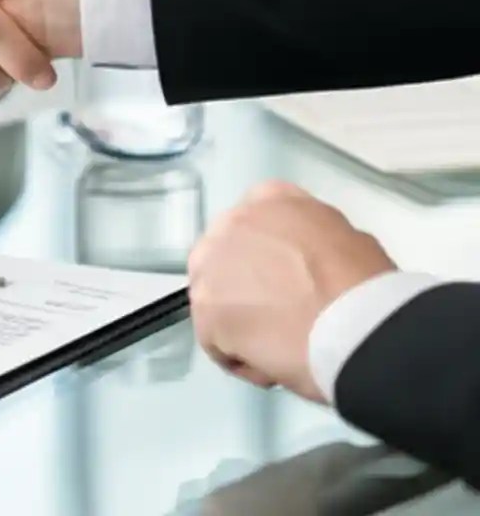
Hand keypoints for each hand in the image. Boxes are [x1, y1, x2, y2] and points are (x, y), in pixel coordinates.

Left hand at [188, 182, 396, 402]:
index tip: (286, 281)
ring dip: (241, 325)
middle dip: (243, 288)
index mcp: (268, 200)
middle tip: (279, 315)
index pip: (253, 228)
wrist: (354, 319)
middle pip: (224, 262)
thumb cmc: (361, 281)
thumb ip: (308, 239)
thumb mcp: (343, 236)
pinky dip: (241, 359)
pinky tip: (273, 364)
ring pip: (216, 302)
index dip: (264, 259)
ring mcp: (210, 268)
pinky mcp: (204, 312)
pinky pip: (216, 342)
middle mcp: (230, 225)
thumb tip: (301, 262)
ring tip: (281, 345)